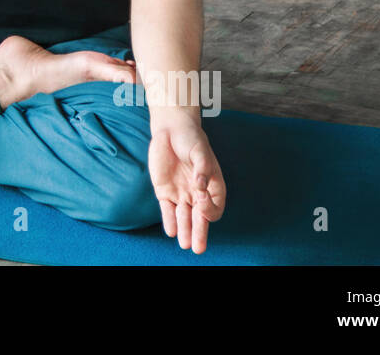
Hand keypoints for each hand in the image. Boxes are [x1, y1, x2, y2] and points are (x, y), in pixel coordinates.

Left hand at [147, 115, 225, 252]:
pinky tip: (171, 231)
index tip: (201, 197)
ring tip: (185, 244)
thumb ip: (202, 168)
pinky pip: (167, 209)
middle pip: (200, 218)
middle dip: (199, 233)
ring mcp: (181, 193)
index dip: (209, 208)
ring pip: (184, 217)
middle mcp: (198, 194)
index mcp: (212, 186)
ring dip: (185, 230)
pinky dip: (169, 220)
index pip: (214, 207)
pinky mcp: (165, 191)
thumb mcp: (199, 151)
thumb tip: (201, 185)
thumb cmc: (191, 140)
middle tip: (198, 248)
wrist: (171, 131)